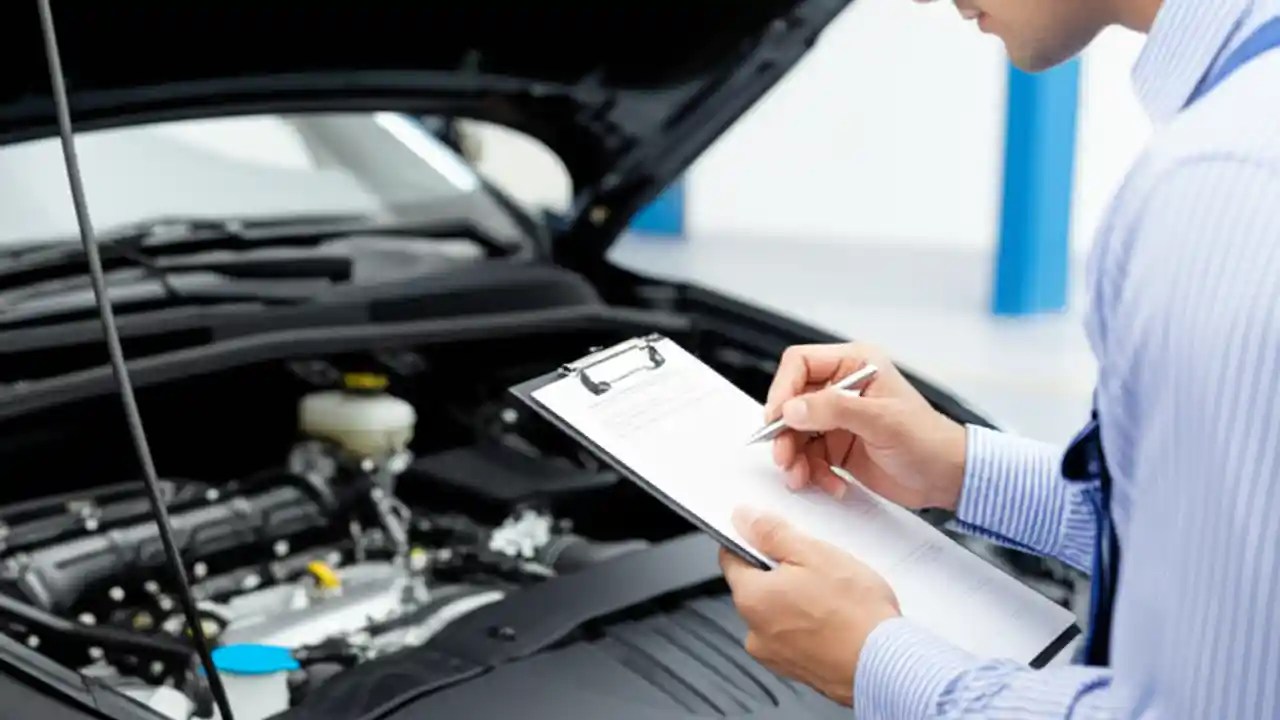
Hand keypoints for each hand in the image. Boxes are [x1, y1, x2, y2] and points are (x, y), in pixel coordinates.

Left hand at [719, 507, 899, 706]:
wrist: (885, 665)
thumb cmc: (855, 613)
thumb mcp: (814, 554)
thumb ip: (772, 533)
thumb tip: (744, 519)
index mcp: (751, 598)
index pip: (732, 558)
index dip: (752, 541)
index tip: (773, 536)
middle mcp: (754, 631)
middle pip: (757, 586)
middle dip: (782, 572)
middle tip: (816, 565)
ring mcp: (775, 655)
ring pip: (777, 612)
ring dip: (797, 600)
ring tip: (833, 595)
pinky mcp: (798, 670)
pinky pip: (795, 636)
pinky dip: (810, 626)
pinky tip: (836, 618)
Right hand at [763, 342, 967, 509]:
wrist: (948, 478)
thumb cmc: (928, 441)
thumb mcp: (882, 421)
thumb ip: (834, 410)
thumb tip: (791, 408)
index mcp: (855, 365)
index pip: (801, 364)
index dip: (783, 389)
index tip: (777, 418)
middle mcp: (842, 389)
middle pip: (792, 402)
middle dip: (785, 432)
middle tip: (784, 457)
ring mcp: (839, 419)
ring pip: (795, 433)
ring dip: (794, 457)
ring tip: (801, 477)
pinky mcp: (837, 446)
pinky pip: (808, 456)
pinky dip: (811, 473)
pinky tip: (829, 484)